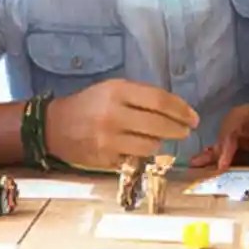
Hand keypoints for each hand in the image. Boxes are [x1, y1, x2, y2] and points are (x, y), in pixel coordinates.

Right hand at [44, 79, 198, 167]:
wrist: (55, 126)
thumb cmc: (89, 104)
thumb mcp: (112, 89)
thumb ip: (141, 96)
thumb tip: (175, 110)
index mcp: (117, 91)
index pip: (160, 101)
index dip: (181, 110)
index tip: (193, 117)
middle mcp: (114, 114)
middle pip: (159, 124)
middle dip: (179, 129)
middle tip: (186, 131)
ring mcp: (109, 139)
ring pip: (151, 145)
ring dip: (161, 143)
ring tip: (160, 138)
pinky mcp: (105, 158)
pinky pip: (136, 158)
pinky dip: (142, 154)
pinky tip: (140, 148)